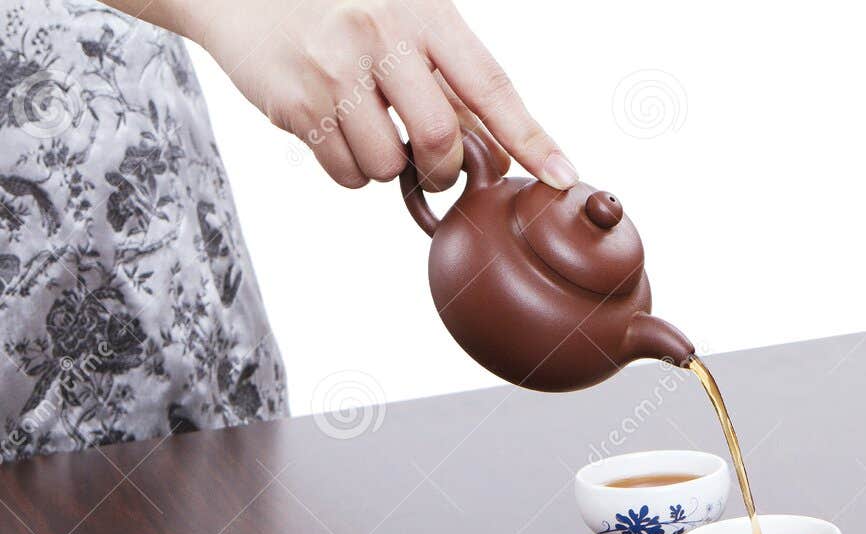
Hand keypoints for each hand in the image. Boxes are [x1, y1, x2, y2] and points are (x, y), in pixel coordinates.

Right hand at [178, 0, 575, 190]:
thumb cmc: (337, 5)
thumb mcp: (403, 16)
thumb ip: (449, 76)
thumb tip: (500, 152)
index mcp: (421, 12)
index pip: (490, 86)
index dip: (530, 138)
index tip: (562, 176)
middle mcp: (378, 36)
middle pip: (439, 141)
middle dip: (443, 167)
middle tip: (434, 162)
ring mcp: (333, 71)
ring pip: (388, 166)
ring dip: (389, 167)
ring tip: (370, 127)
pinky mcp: (295, 103)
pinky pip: (345, 173)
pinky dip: (350, 169)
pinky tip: (336, 128)